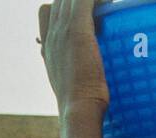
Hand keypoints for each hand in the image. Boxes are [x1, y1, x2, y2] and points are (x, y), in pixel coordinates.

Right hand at [39, 0, 109, 115]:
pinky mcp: (77, 31)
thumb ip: (75, 77)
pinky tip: (108, 3)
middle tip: (98, 9)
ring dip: (87, 1)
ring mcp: (62, 32)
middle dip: (76, 2)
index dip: (62, 9)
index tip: (81, 16)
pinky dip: (96, 0)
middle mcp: (51, 36)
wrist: (77, 110)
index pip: (47, 13)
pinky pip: (84, 0)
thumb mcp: (71, 88)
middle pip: (58, 3)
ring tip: (105, 6)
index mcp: (48, 47)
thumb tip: (83, 82)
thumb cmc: (80, 105)